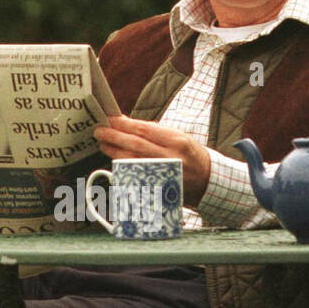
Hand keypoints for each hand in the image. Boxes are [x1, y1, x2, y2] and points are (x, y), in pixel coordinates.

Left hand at [93, 114, 210, 205]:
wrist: (209, 180)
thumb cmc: (191, 155)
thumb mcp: (178, 137)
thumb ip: (153, 131)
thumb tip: (125, 122)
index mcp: (177, 141)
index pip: (145, 129)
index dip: (124, 124)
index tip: (110, 119)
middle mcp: (171, 158)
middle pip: (136, 145)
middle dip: (114, 137)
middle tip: (100, 131)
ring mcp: (165, 175)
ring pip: (133, 162)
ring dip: (114, 152)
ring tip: (104, 144)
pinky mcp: (159, 188)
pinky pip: (136, 177)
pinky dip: (124, 168)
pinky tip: (115, 161)